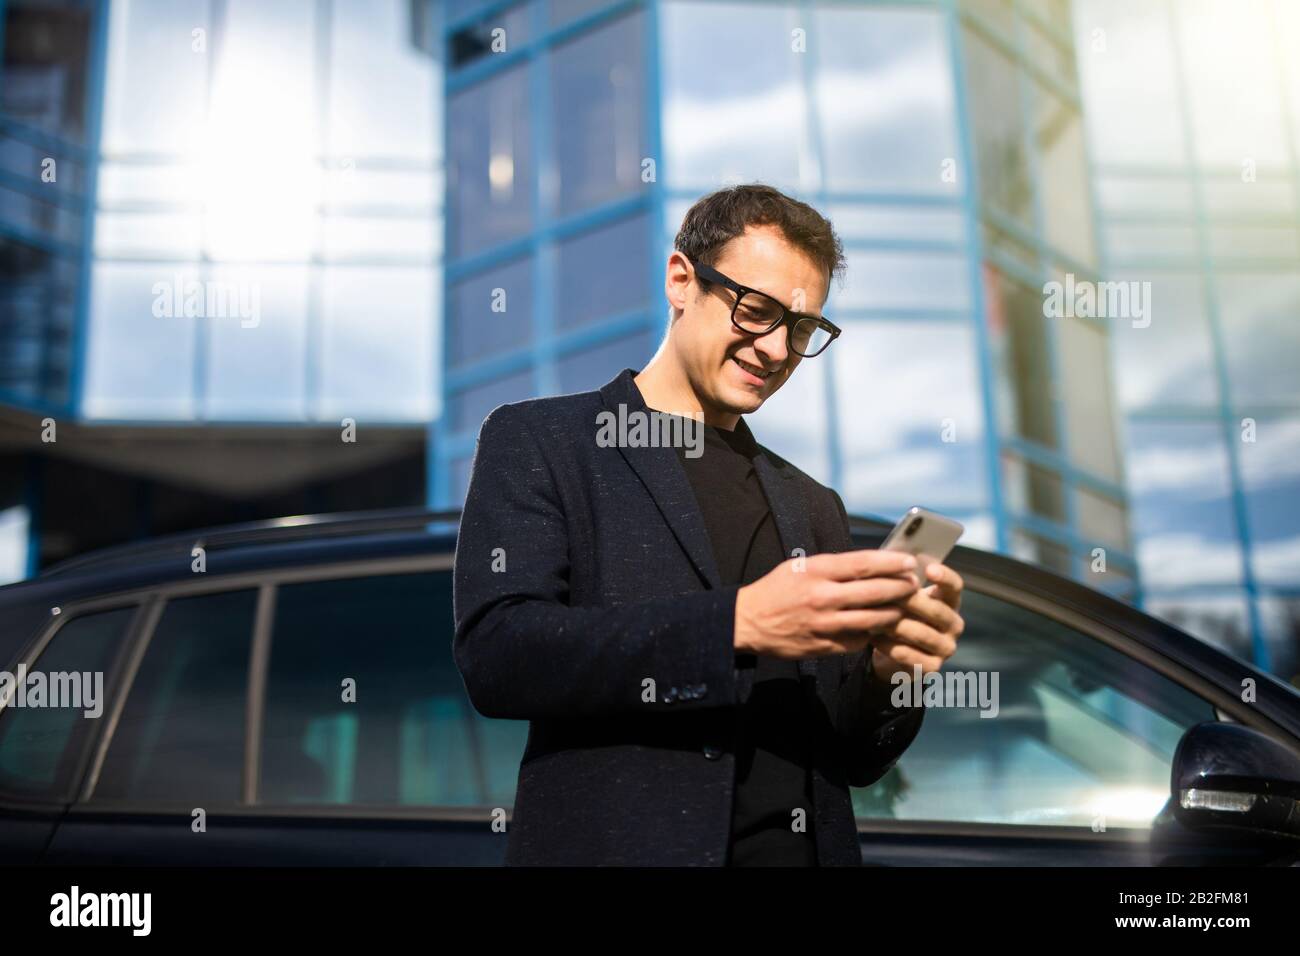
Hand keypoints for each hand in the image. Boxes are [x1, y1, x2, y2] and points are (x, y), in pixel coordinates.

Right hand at [734, 550, 919, 659]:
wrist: (748, 622)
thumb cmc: (776, 589)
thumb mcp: (800, 567)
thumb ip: (832, 566)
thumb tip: (869, 564)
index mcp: (816, 572)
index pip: (862, 564)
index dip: (891, 563)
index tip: (909, 561)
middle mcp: (822, 597)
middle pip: (874, 592)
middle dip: (900, 588)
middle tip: (913, 585)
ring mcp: (824, 624)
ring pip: (872, 619)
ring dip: (893, 613)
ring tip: (902, 607)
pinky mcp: (824, 645)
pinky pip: (858, 640)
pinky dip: (872, 633)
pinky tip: (879, 628)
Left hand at [868, 562, 963, 683]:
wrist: (893, 655)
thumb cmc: (900, 616)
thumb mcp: (904, 599)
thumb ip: (902, 584)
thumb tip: (888, 565)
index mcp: (950, 603)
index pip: (955, 587)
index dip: (945, 577)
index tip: (929, 568)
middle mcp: (954, 625)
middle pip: (937, 610)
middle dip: (911, 601)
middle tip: (888, 593)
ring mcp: (946, 648)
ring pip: (921, 634)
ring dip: (896, 624)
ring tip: (874, 616)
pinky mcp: (932, 668)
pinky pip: (909, 655)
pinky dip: (888, 646)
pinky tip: (873, 637)